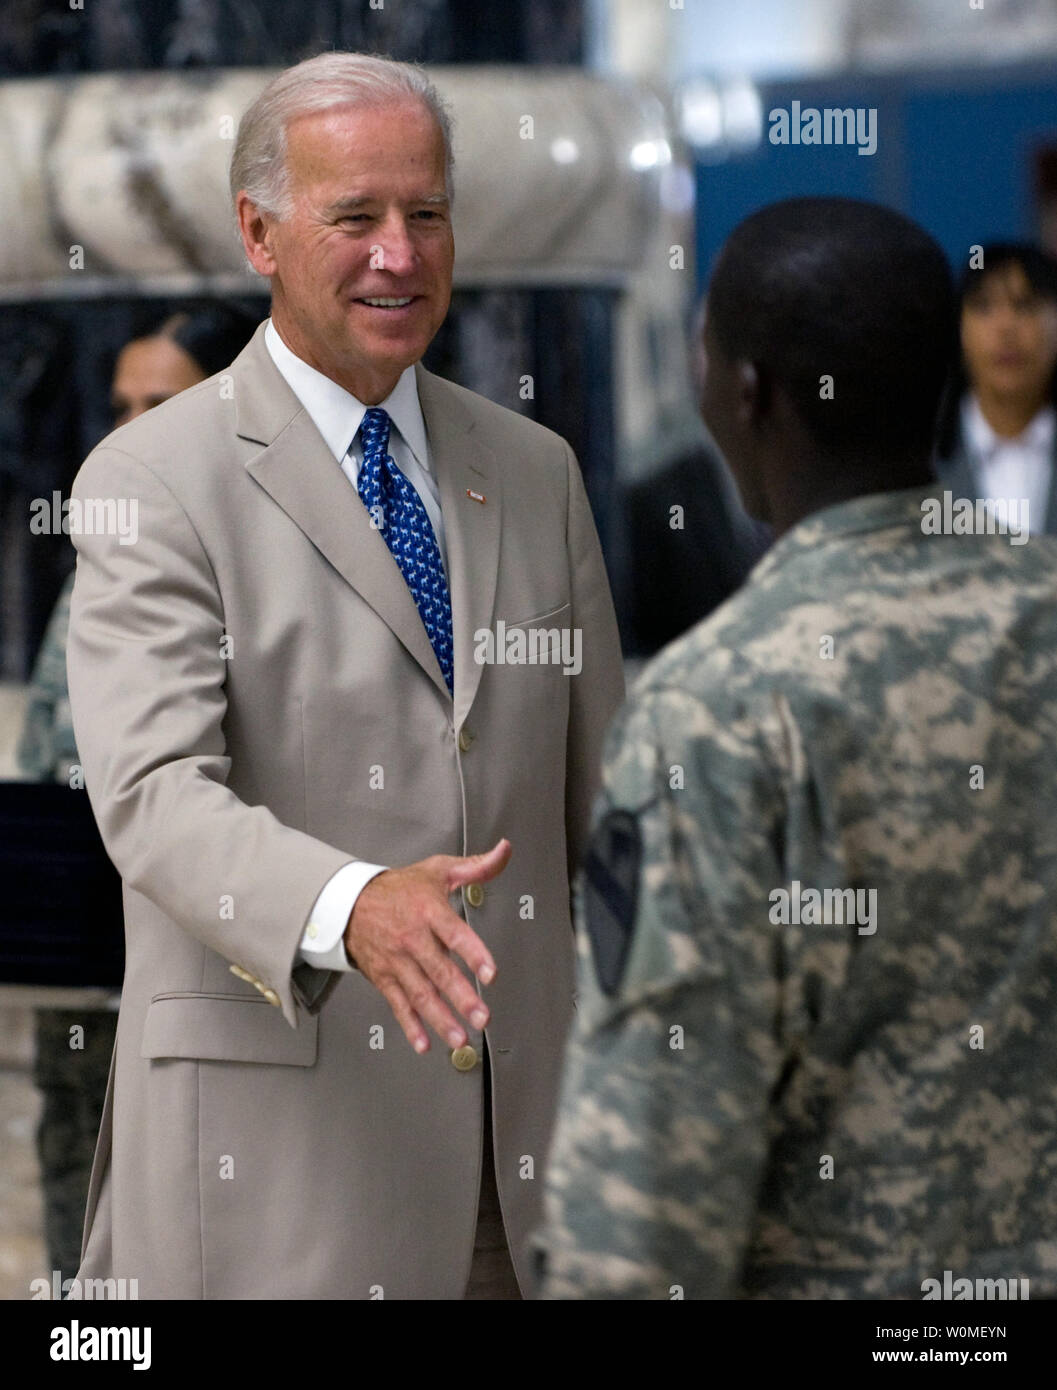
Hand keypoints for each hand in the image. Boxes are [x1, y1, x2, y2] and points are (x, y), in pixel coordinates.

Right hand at [343, 838, 510, 1053]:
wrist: (350, 902)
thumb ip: (476, 866)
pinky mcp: (384, 978)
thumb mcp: (438, 870)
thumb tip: (504, 851)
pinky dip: (410, 1026)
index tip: (490, 973)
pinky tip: (423, 1043)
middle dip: (461, 997)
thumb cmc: (400, 888)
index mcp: (429, 911)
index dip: (473, 954)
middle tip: (482, 1016)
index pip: (454, 934)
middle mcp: (412, 939)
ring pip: (420, 994)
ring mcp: (397, 962)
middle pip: (439, 971)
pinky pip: (398, 1005)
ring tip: (460, 1038)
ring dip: (440, 1019)